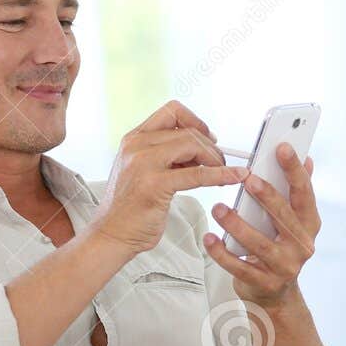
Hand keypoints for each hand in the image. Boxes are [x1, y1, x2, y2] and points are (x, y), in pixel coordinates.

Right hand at [90, 100, 246, 255]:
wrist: (111, 234)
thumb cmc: (129, 207)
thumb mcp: (141, 170)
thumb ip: (164, 155)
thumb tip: (199, 147)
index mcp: (134, 139)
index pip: (172, 111)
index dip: (196, 121)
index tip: (209, 137)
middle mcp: (136, 146)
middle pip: (188, 131)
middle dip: (211, 146)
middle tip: (219, 163)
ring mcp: (143, 163)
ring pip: (193, 146)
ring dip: (215, 159)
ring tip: (221, 173)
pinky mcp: (155, 185)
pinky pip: (197, 174)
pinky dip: (221, 174)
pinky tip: (234, 177)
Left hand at [204, 143, 320, 307]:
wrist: (275, 295)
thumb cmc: (280, 249)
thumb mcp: (292, 222)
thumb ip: (297, 192)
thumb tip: (308, 160)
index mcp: (309, 224)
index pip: (304, 193)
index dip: (294, 170)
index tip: (281, 148)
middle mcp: (302, 245)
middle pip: (284, 217)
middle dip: (267, 197)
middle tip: (247, 179)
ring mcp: (284, 266)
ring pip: (260, 244)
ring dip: (238, 225)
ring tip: (218, 209)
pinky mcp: (264, 283)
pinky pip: (240, 267)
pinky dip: (222, 253)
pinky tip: (209, 239)